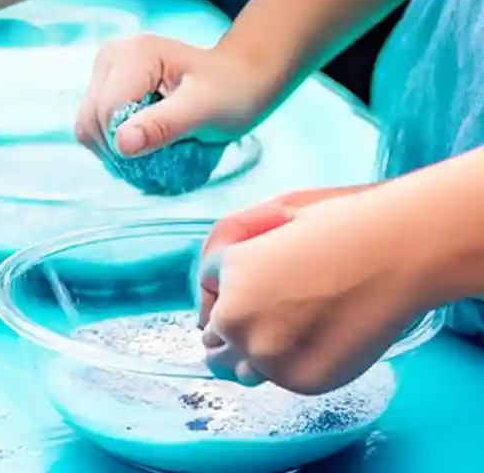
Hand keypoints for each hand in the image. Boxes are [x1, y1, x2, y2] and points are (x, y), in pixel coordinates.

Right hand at [74, 35, 278, 162]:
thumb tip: (121, 145)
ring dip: (116, 150)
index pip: (106, 112)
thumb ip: (163, 125)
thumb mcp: (205, 110)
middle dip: (120, 149)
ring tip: (155, 148)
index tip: (166, 150)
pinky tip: (145, 142)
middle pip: (91, 120)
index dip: (128, 144)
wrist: (239, 80)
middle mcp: (110, 57)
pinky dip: (115, 145)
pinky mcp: (105, 88)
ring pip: (88, 127)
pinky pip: (95, 128)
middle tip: (161, 154)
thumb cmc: (231, 91)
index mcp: (132, 55)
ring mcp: (105, 72)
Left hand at [198, 189, 423, 394]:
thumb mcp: (272, 224)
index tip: (254, 297)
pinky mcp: (301, 379)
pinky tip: (322, 341)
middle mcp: (235, 319)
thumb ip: (238, 262)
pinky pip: (282, 379)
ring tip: (294, 334)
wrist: (395, 252)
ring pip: (242, 367)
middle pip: (216, 341)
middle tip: (272, 319)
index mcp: (224, 276)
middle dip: (234, 331)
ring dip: (256, 355)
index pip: (207, 300)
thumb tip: (221, 304)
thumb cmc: (341, 226)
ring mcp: (266, 354)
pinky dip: (294, 366)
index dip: (229, 298)